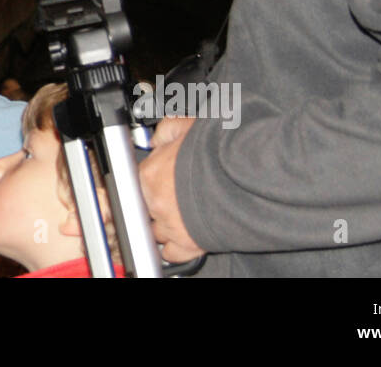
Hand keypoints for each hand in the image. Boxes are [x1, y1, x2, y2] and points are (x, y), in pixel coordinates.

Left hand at [139, 117, 203, 262]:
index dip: (151, 176)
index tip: (159, 177)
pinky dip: (171, 250)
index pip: (139, 178)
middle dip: (157, 200)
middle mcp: (156, 201)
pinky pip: (170, 253)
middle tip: (173, 194)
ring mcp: (170, 225)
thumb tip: (157, 138)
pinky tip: (175, 243)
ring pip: (155, 230)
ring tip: (176, 216)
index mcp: (151, 174)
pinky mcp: (187, 244)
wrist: (241, 174)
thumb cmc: (216, 151)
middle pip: (145, 205)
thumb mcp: (187, 126)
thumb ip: (167, 131)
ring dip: (162, 225)